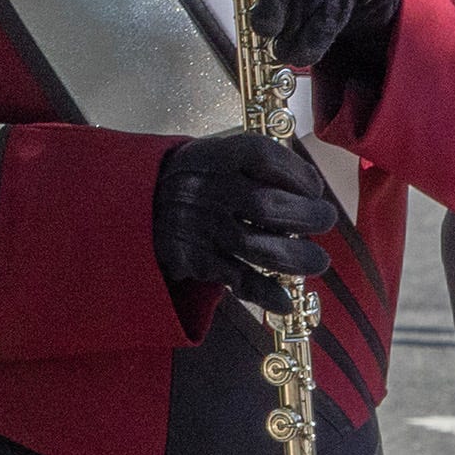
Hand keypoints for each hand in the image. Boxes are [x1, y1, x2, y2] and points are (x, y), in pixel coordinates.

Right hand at [152, 133, 337, 316]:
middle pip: (267, 205)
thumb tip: (310, 188)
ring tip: (318, 261)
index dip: (298, 174)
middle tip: (324, 220)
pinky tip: (284, 301)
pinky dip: (264, 293)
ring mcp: (197, 225)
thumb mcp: (213, 154)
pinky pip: (235, 279)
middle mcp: (204, 188)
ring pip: (256, 247)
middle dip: (308, 217)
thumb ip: (255, 164)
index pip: (264, 157)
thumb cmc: (191, 178)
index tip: (314, 188)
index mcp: (212, 155)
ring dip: (296, 258)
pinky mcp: (190, 258)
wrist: (131, 204)